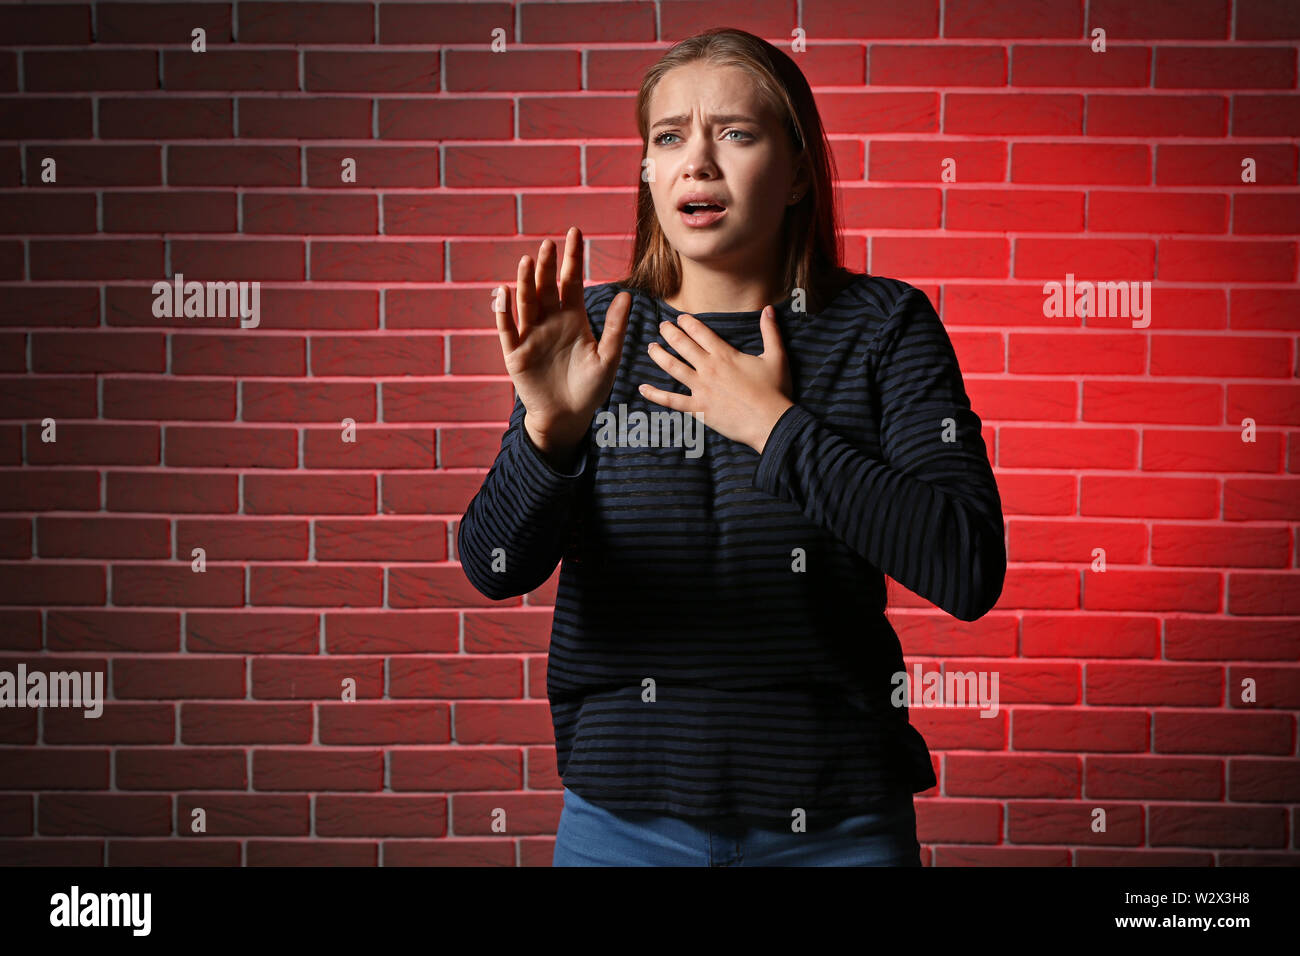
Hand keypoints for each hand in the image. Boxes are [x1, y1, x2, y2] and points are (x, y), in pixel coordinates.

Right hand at [493, 226, 630, 454]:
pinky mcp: (516, 354)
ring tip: (527, 261)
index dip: (572, 258)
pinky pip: (507, 329)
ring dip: (525, 282)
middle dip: (547, 266)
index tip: (574, 233)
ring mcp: (531, 335)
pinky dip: (504, 312)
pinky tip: (504, 293)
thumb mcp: (608, 357)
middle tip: (549, 244)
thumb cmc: (590, 388)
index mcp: (572, 318)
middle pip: (546, 287)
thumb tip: (627, 295)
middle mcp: (550, 321)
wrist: (568, 417)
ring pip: (526, 303)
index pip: (570, 281)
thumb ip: (614, 327)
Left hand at [639, 306, 794, 453]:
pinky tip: (643, 388)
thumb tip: (769, 309)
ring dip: (659, 356)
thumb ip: (770, 331)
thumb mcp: (776, 357)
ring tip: (650, 347)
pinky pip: (672, 401)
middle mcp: (709, 368)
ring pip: (673, 368)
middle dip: (669, 333)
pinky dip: (656, 395)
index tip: (679, 318)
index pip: (701, 332)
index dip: (688, 323)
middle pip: (683, 345)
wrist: (771, 422)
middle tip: (661, 327)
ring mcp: (701, 388)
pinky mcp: (698, 408)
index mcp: (725, 354)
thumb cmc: (775, 391)